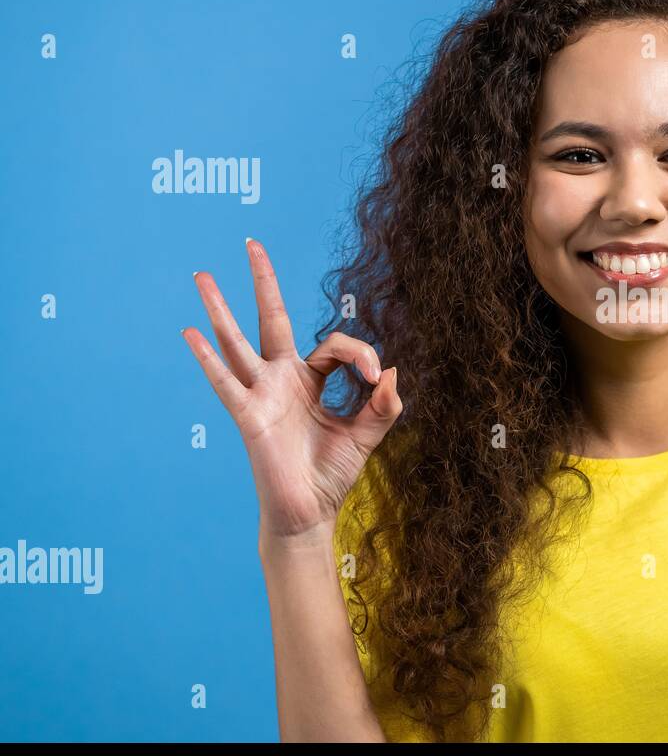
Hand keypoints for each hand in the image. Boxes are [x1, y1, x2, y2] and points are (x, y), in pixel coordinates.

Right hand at [181, 238, 402, 540]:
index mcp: (310, 381)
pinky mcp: (248, 416)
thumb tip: (390, 371)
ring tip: (202, 275)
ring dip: (220, 309)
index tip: (374, 375)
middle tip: (252, 244)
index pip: (333, 345)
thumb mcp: (368, 434)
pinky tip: (189, 333)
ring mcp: (261, 395)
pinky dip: (208, 359)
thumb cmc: (332, 473)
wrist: (310, 512)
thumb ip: (384, 405)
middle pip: (270, 320)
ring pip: (238, 342)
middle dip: (263, 282)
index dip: (358, 352)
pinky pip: (226, 382)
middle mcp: (281, 380)